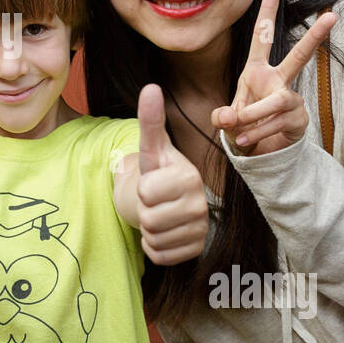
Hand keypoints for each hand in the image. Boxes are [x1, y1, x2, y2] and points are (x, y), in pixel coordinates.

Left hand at [136, 84, 209, 265]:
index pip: (146, 192)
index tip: (155, 182)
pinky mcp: (196, 251)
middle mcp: (201, 204)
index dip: (142, 189)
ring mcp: (201, 230)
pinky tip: (166, 231)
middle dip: (144, 211)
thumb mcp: (152, 148)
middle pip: (149, 218)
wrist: (172, 202)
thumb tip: (150, 87)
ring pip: (153, 238)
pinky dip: (155, 246)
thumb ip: (150, 120)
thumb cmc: (160, 172)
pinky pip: (159, 255)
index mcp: (189, 177)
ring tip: (160, 213)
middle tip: (156, 201)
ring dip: (148, 229)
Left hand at [212, 0, 337, 156]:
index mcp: (257, 70)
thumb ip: (222, 117)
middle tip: (333, 15)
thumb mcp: (226, 118)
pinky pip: (276, 123)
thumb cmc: (243, 125)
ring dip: (253, 116)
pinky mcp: (298, 118)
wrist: (258, 152)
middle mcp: (277, 80)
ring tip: (238, 131)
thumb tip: (229, 118)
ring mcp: (290, 99)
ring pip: (276, 101)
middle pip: (299, 56)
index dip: (267, 11)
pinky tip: (244, 141)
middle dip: (315, 36)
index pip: (263, 35)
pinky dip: (256, 134)